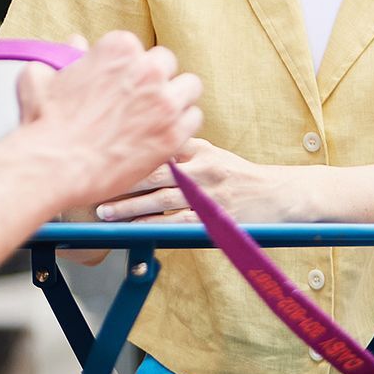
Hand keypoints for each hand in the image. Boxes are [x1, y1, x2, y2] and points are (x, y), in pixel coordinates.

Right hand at [13, 31, 203, 209]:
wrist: (55, 165)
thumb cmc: (46, 122)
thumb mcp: (44, 75)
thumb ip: (66, 54)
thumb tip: (76, 42)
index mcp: (119, 48)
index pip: (138, 48)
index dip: (130, 68)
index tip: (120, 84)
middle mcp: (147, 69)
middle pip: (167, 64)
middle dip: (156, 79)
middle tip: (140, 100)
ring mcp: (164, 102)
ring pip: (189, 87)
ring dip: (176, 98)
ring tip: (157, 116)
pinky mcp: (174, 134)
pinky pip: (194, 118)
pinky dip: (181, 126)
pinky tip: (162, 134)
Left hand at [95, 138, 315, 223]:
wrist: (280, 195)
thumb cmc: (239, 176)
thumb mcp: (212, 154)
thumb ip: (180, 151)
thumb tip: (142, 148)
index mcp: (198, 147)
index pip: (157, 144)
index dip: (127, 148)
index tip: (100, 152)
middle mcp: (200, 166)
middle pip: (152, 169)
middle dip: (120, 177)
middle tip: (93, 182)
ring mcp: (206, 193)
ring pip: (159, 198)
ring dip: (129, 206)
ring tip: (105, 212)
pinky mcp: (212, 217)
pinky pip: (177, 222)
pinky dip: (153, 225)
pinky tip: (135, 228)